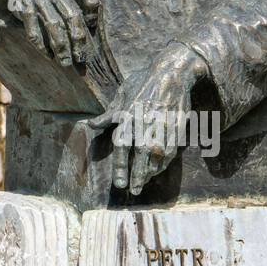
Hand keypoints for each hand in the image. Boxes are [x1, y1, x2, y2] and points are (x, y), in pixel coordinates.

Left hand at [90, 42, 209, 195]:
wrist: (172, 74)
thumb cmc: (144, 83)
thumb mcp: (123, 94)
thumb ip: (109, 114)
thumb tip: (91, 125)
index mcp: (128, 117)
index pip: (121, 148)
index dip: (120, 167)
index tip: (120, 184)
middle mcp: (144, 125)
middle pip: (139, 157)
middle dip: (137, 176)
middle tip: (134, 191)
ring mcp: (161, 128)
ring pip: (156, 157)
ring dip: (150, 172)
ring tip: (144, 182)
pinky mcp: (175, 129)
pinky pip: (169, 152)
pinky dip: (163, 163)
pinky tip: (158, 169)